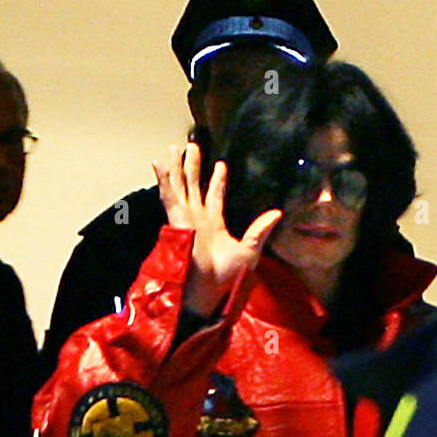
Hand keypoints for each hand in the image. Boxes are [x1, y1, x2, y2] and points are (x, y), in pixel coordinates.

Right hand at [152, 142, 280, 317]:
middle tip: (192, 147)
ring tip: (174, 147)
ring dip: (177, 167)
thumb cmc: (229, 277)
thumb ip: (260, 230)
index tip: (220, 165)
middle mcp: (198, 220)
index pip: (215, 197)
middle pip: (194, 187)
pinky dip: (164, 179)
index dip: (217, 180)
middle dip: (193, 167)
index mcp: (214, 225)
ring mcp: (186, 219)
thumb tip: (277, 213)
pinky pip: (169, 195)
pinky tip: (160, 162)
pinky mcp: (177, 220)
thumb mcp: (250, 250)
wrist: (210, 290)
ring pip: (180, 187)